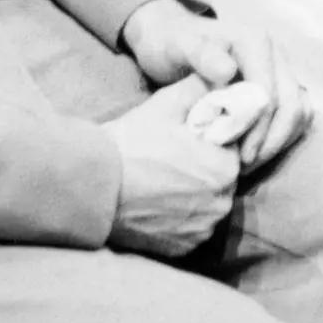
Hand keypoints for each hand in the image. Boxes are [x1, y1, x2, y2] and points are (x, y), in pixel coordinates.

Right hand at [105, 76, 238, 258]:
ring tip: (161, 181)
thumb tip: (222, 74)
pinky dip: (180, 218)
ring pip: (207, 205)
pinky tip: (157, 204)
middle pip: (221, 179)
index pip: (230, 149)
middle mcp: (221, 203)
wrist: (92, 186)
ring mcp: (202, 230)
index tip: (185, 138)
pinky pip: (192, 228)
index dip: (209, 141)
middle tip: (171, 159)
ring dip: (193, 194)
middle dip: (203, 168)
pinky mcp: (183, 248)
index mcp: (225, 168)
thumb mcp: (166, 104)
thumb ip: (200, 87)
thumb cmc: (131, 143)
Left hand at [121, 0, 313, 169]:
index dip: (258, 129)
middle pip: (290, 104)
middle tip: (245, 168)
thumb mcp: (177, 46)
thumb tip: (229, 71)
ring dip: (279, 141)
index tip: (240, 156)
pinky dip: (283, 135)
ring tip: (250, 163)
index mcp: (254, 41)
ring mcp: (280, 67)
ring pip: (299, 110)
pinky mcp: (280, 82)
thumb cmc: (170, 44)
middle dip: (271, 140)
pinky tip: (258, 150)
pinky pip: (297, 112)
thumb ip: (200, 54)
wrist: (171, 38)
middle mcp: (274, 51)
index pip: (268, 93)